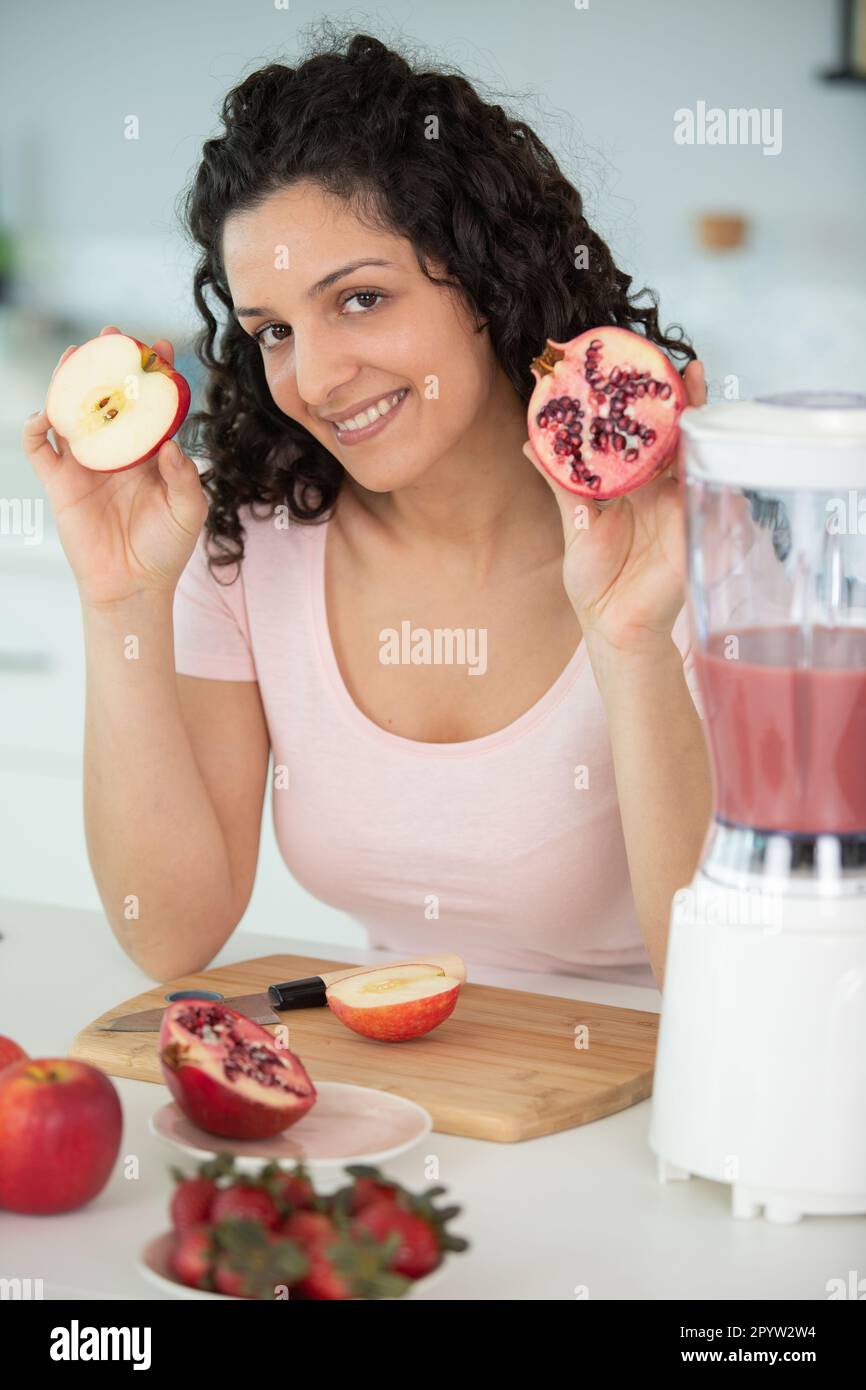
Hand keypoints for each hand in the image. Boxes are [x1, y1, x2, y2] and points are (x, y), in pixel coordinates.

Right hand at [22, 326, 207, 607]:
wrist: (133, 585)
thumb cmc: (165, 549)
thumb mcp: (189, 512)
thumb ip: (186, 477)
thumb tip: (170, 443)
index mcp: (148, 455)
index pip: (151, 406)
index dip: (156, 376)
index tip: (162, 348)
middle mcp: (115, 453)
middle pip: (108, 398)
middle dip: (109, 365)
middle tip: (113, 337)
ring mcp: (85, 465)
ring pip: (71, 412)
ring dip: (69, 382)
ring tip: (75, 355)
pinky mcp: (59, 483)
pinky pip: (39, 448)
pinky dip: (37, 427)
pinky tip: (48, 413)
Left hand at [524, 359, 706, 655]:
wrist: (613, 624)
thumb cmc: (594, 580)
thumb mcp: (573, 521)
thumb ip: (559, 480)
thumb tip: (529, 444)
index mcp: (632, 484)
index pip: (641, 434)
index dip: (642, 403)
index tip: (637, 367)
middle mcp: (659, 489)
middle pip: (673, 434)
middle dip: (678, 399)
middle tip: (677, 365)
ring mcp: (679, 504)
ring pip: (691, 451)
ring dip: (694, 418)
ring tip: (692, 384)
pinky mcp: (691, 524)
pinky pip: (701, 485)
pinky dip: (701, 459)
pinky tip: (700, 435)